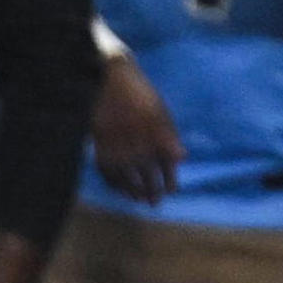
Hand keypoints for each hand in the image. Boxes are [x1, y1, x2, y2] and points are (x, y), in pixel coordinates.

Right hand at [92, 49, 181, 205]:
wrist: (110, 80)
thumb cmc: (138, 94)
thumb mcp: (159, 110)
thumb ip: (169, 136)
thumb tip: (181, 158)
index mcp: (158, 133)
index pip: (167, 164)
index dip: (170, 180)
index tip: (173, 190)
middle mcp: (139, 144)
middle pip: (148, 176)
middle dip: (152, 191)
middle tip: (154, 202)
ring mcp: (119, 148)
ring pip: (127, 179)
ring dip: (133, 191)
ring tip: (137, 199)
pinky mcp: (100, 149)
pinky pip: (108, 174)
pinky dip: (114, 184)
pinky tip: (119, 188)